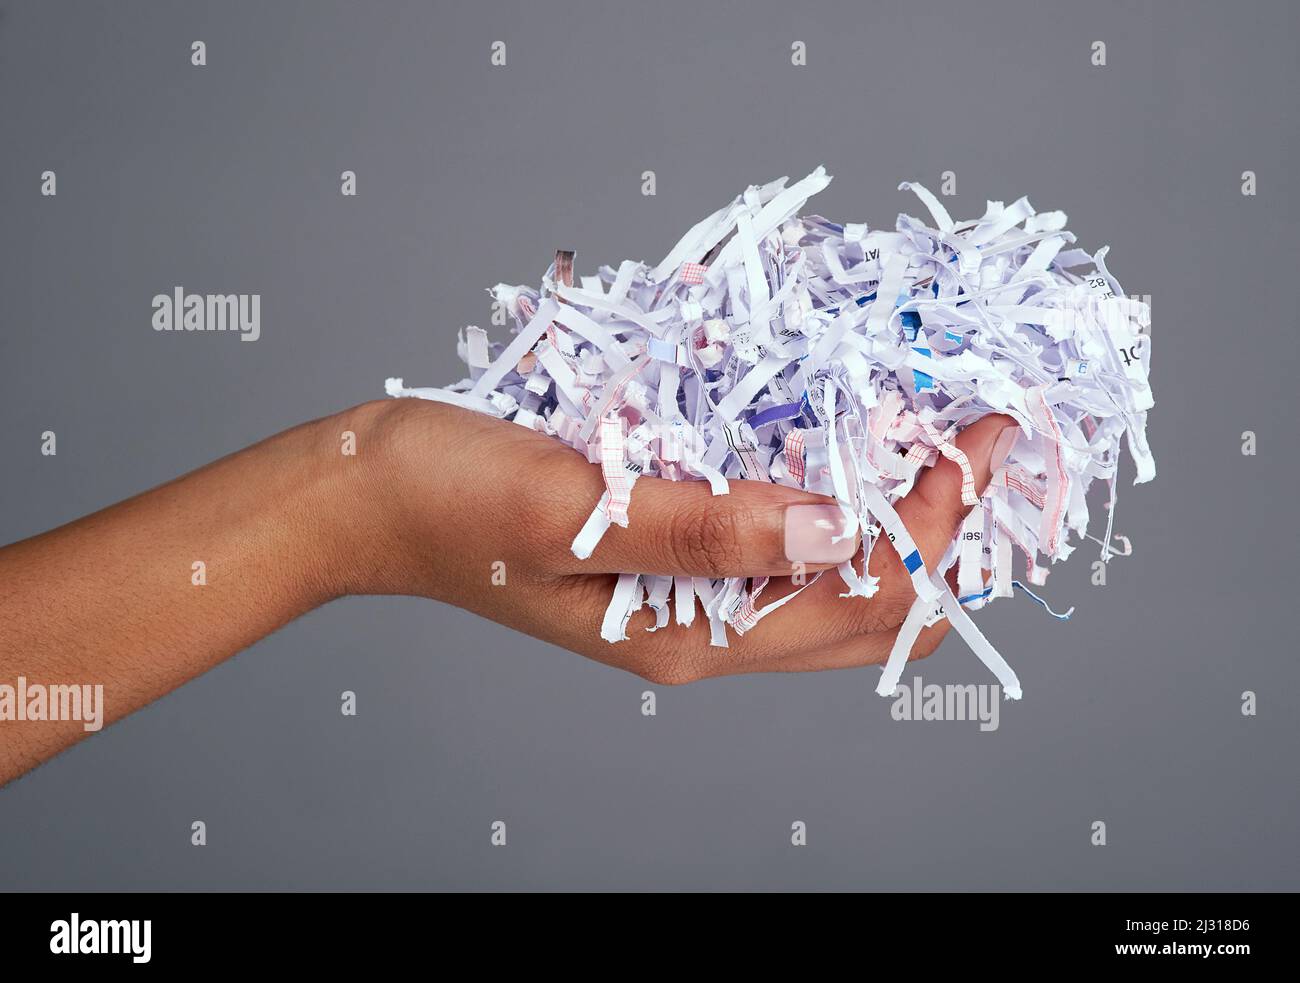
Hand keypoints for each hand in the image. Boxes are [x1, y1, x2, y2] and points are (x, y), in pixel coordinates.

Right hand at [357, 398, 1016, 683]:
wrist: (364, 497)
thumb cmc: (447, 499)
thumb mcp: (571, 504)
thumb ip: (706, 525)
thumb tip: (841, 524)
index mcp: (689, 635)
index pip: (862, 599)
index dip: (939, 524)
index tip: (984, 434)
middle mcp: (703, 628)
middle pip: (865, 603)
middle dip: (940, 526)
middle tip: (982, 434)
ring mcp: (685, 593)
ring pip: (828, 570)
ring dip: (889, 506)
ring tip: (932, 428)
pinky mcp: (665, 551)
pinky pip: (774, 533)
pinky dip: (824, 488)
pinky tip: (834, 429)